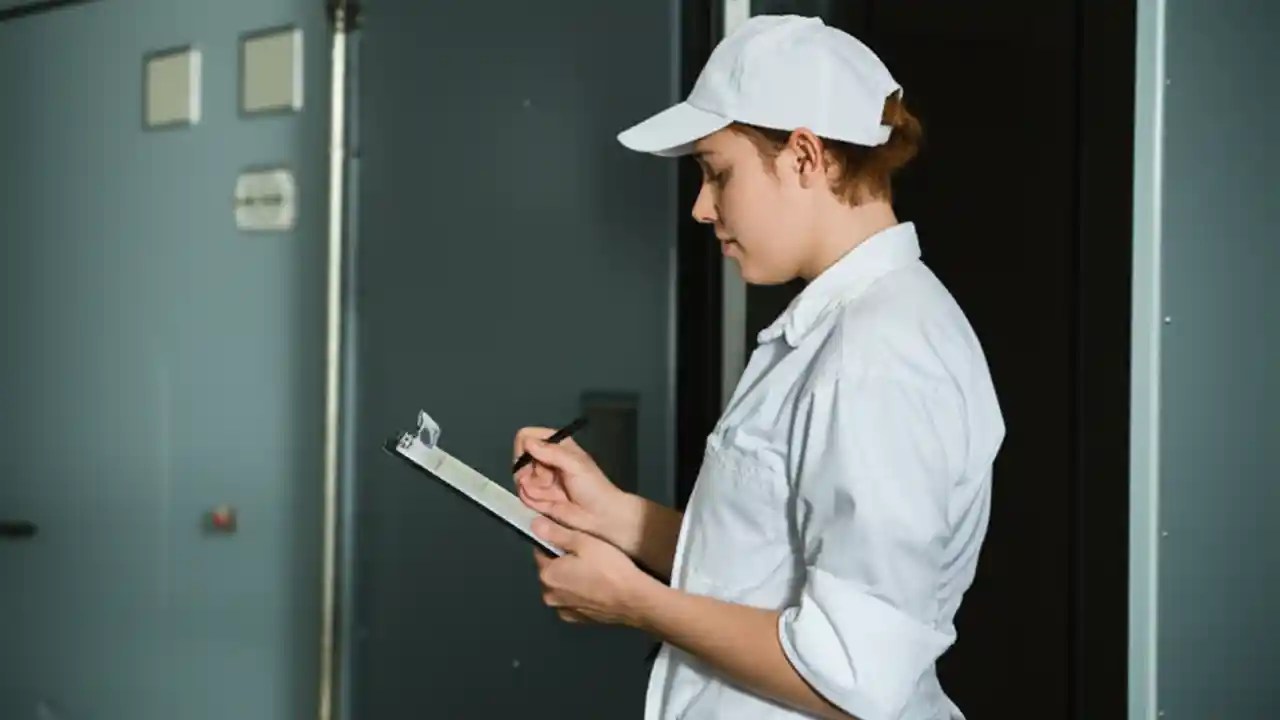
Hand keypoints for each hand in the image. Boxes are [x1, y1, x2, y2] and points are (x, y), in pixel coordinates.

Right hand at [512, 426, 635, 544]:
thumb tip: (528, 443)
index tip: (533, 460)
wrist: (599, 515)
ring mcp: (540, 479)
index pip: (526, 437)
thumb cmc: (594, 487)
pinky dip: (535, 501)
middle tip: (547, 480)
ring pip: (520, 479)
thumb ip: (552, 452)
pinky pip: (524, 496)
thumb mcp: (575, 464)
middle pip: (519, 460)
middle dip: (529, 472)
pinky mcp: (537, 497)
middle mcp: (545, 459)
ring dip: (534, 489)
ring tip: (555, 493)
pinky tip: (551, 502)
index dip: (525, 448)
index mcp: (556, 445)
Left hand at [531, 516, 656, 625]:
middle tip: (586, 555)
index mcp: (547, 575)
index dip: (554, 542)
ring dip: (570, 579)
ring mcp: (564, 610)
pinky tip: (595, 588)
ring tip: (593, 571)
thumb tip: (535, 524)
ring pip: (561, 587)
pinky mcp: (579, 619)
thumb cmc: (609, 568)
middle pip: (550, 571)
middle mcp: (550, 595)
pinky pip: (572, 601)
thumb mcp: (584, 542)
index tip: (571, 540)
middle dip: (562, 562)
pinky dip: (579, 595)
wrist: (634, 599)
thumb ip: (557, 533)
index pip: (540, 552)